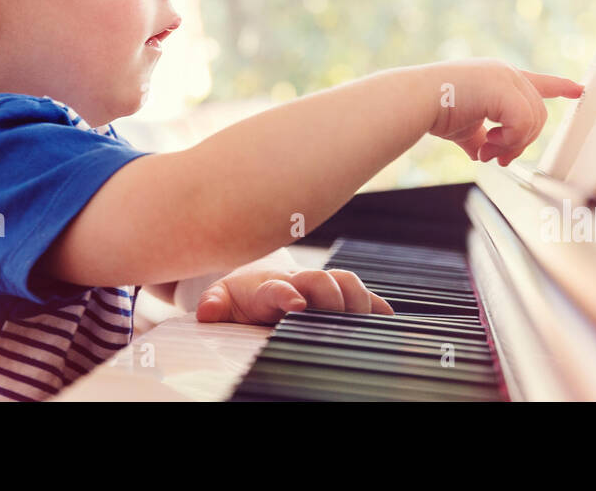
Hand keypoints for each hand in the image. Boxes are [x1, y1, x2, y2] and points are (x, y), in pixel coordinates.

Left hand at [194, 263, 393, 324]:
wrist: (253, 277)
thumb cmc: (238, 295)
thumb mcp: (219, 299)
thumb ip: (213, 303)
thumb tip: (206, 311)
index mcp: (268, 286)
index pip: (278, 287)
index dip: (288, 294)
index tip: (297, 306)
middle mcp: (298, 281)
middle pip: (321, 280)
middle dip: (332, 295)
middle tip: (338, 315)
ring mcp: (319, 286)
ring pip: (344, 281)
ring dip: (357, 297)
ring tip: (366, 318)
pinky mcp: (336, 294)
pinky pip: (360, 294)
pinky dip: (375, 304)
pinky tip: (388, 317)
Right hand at [425, 59, 582, 165]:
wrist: (416, 101)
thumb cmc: (433, 110)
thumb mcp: (464, 126)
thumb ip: (481, 137)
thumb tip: (485, 155)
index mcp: (498, 78)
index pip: (538, 81)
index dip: (560, 86)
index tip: (579, 89)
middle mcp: (505, 72)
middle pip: (537, 114)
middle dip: (520, 142)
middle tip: (497, 157)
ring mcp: (505, 77)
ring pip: (533, 120)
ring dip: (512, 143)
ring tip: (488, 151)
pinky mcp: (503, 87)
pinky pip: (522, 122)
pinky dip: (508, 140)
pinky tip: (487, 144)